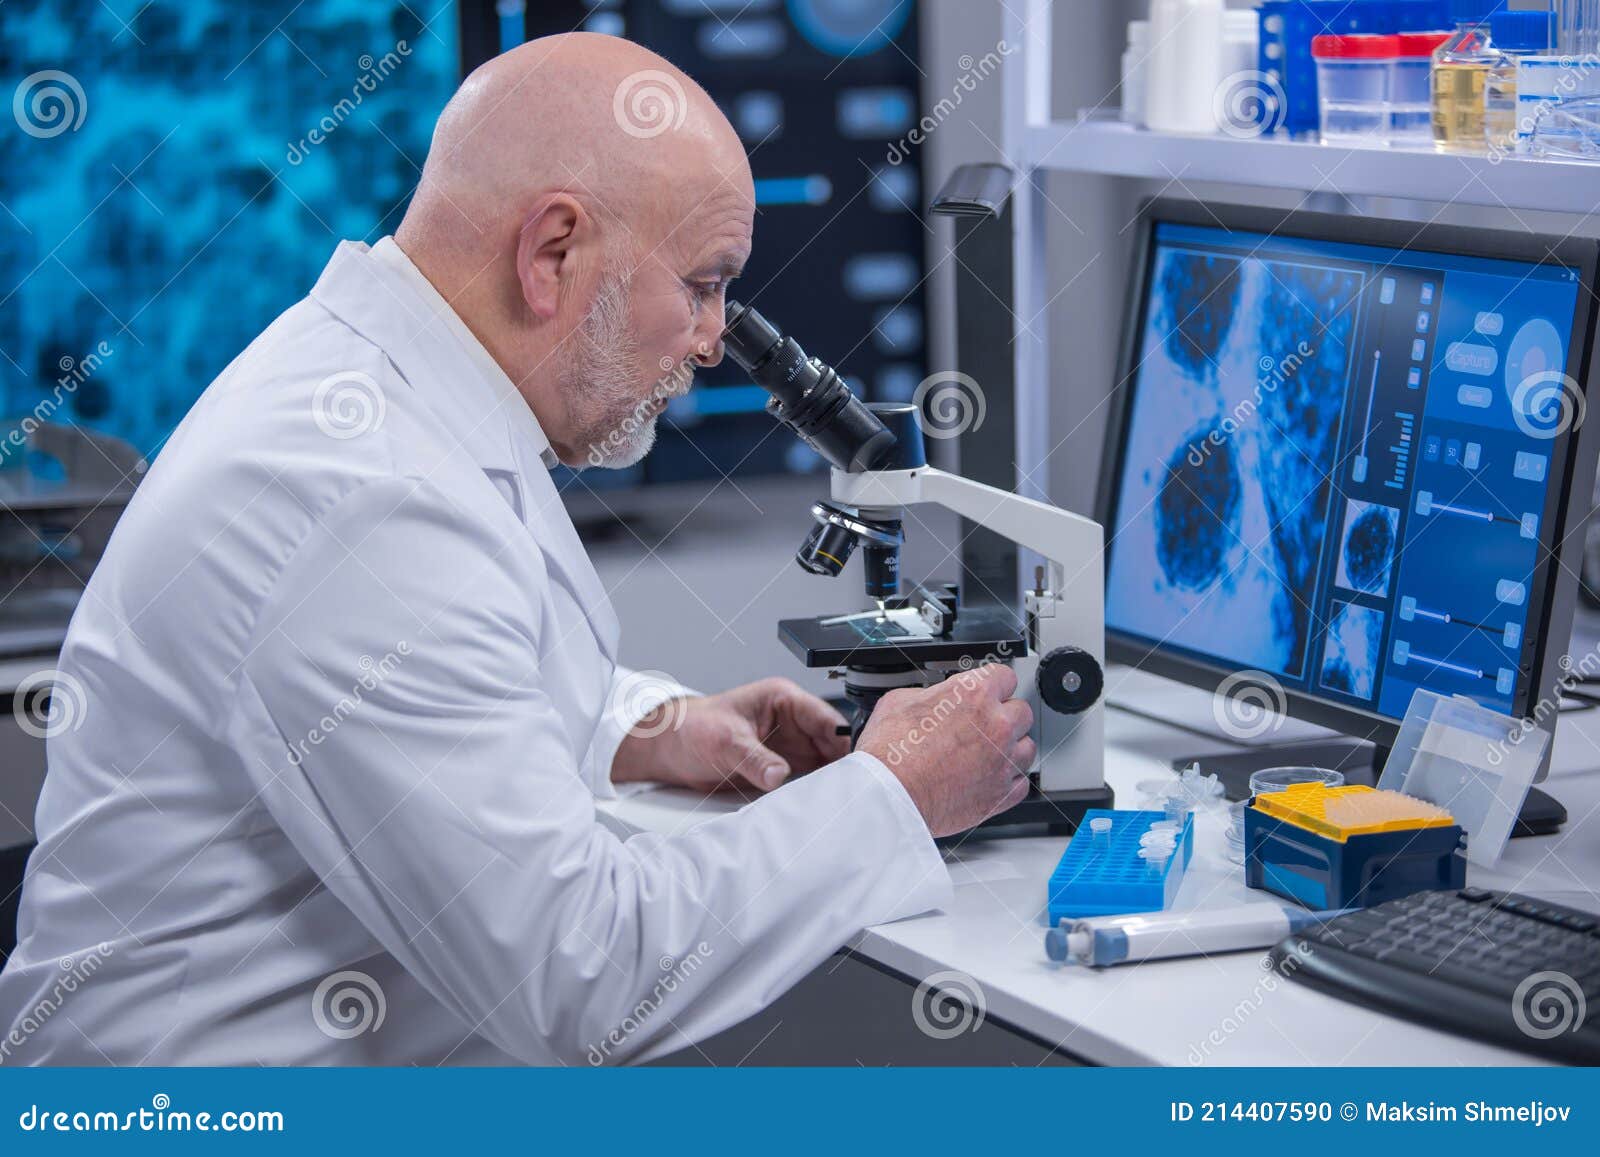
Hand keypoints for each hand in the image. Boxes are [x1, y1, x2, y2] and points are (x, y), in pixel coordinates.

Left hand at [611, 677, 849, 792]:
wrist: (669, 749)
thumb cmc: (692, 728)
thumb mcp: (725, 741)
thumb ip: (754, 758)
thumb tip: (779, 775)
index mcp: (783, 700)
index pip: (825, 718)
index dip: (843, 741)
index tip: (856, 765)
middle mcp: (791, 723)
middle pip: (831, 745)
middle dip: (841, 767)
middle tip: (850, 792)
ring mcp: (788, 747)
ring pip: (823, 765)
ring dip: (828, 783)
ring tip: (838, 803)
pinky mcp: (780, 769)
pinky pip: (806, 781)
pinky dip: (813, 793)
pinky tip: (818, 807)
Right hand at [855, 664, 1034, 837]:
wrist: (888, 796)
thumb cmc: (889, 753)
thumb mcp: (899, 701)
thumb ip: (930, 695)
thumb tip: (935, 699)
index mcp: (974, 694)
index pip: (1005, 677)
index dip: (992, 686)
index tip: (987, 694)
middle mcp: (996, 725)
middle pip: (1021, 711)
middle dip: (1004, 716)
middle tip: (982, 726)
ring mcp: (1003, 761)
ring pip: (1027, 748)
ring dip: (1011, 748)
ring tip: (986, 755)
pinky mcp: (1001, 794)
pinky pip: (1021, 783)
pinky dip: (1007, 781)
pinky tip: (988, 778)